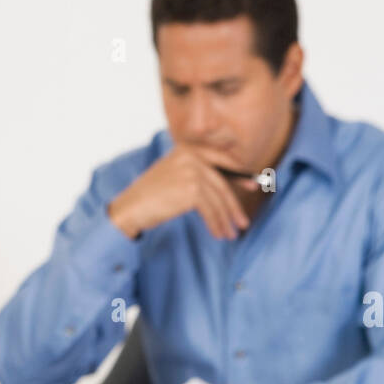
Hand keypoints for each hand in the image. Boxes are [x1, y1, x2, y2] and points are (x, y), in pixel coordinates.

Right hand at [108, 143, 257, 241]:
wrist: (130, 208)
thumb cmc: (149, 196)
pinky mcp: (192, 190)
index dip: (239, 175)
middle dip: (234, 205)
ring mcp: (192, 171)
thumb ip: (196, 174)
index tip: (253, 185)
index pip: (220, 161)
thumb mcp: (173, 175)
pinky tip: (218, 234)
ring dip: (226, 220)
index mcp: (188, 149)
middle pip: (221, 183)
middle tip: (243, 221)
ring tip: (231, 234)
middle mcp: (192, 156)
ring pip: (218, 199)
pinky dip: (216, 224)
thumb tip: (223, 185)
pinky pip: (211, 210)